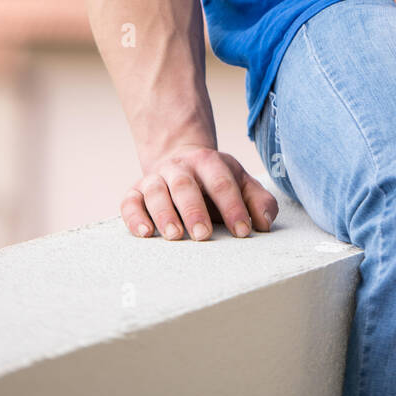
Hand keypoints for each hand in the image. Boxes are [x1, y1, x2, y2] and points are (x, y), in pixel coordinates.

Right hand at [121, 145, 279, 240]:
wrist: (181, 160)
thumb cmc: (216, 181)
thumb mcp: (241, 183)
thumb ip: (259, 201)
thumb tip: (265, 224)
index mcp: (209, 162)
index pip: (222, 183)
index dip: (233, 207)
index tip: (242, 231)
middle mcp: (180, 167)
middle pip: (185, 185)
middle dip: (194, 210)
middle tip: (203, 236)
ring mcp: (156, 178)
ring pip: (156, 192)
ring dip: (164, 213)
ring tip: (174, 235)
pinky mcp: (136, 191)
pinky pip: (130, 202)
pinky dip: (134, 217)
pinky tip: (144, 233)